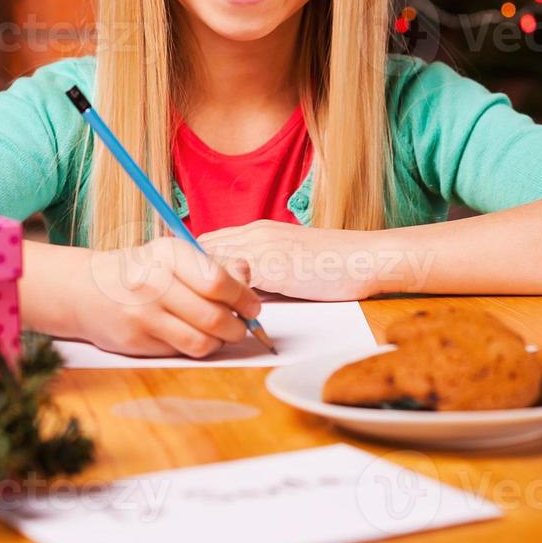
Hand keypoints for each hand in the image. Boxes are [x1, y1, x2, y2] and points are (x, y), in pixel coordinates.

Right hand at [79, 237, 262, 357]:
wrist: (85, 289)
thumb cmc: (140, 271)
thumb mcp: (173, 256)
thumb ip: (213, 264)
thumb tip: (246, 275)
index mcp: (167, 253)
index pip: (218, 282)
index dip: (244, 299)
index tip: (253, 306)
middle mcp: (153, 282)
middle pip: (215, 317)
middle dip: (238, 327)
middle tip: (242, 326)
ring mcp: (143, 315)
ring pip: (202, 341)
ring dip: (221, 342)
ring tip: (221, 334)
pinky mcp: (136, 341)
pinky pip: (183, 353)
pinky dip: (198, 349)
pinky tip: (195, 338)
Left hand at [200, 221, 384, 301]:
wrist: (364, 259)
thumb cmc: (334, 263)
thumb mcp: (289, 258)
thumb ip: (263, 269)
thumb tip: (240, 290)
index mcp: (258, 229)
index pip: (209, 240)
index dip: (191, 261)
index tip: (182, 281)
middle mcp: (254, 233)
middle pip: (201, 249)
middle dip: (186, 272)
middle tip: (178, 296)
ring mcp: (261, 248)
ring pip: (211, 263)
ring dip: (199, 285)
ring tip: (192, 308)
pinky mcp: (271, 267)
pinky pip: (231, 280)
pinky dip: (219, 296)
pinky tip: (217, 314)